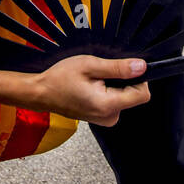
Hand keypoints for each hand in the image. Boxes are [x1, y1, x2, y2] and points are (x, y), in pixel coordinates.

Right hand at [27, 55, 150, 125]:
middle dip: (123, 80)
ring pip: (125, 97)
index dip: (139, 78)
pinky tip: (92, 86)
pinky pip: (115, 101)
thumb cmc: (59, 79)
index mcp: (107, 105)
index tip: (126, 68)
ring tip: (94, 80)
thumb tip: (141, 67)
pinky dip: (108, 91)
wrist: (42, 93)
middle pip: (134, 95)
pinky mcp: (102, 116)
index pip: (142, 94)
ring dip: (114, 85)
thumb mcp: (90, 65)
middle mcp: (109, 117)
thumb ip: (118, 67)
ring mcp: (105, 119)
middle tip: (101, 73)